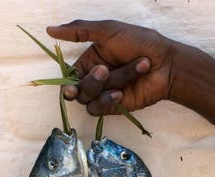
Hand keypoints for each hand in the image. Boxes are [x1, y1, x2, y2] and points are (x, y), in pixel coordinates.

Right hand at [46, 20, 174, 115]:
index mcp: (92, 58)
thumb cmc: (140, 43)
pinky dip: (107, 101)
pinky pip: (98, 109)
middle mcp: (96, 77)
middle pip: (77, 89)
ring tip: (128, 74)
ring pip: (87, 98)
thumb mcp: (108, 30)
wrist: (165, 64)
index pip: (70, 74)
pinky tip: (121, 94)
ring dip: (105, 87)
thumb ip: (79, 31)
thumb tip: (50, 30)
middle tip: (105, 70)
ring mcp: (105, 93)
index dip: (69, 80)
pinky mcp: (114, 107)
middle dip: (91, 81)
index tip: (71, 84)